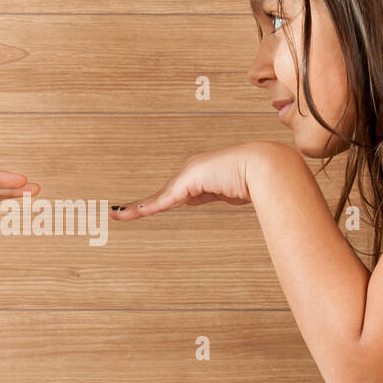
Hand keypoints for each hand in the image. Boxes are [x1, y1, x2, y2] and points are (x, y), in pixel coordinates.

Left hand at [109, 142, 275, 219]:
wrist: (264, 167)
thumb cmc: (257, 178)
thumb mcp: (232, 190)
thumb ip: (218, 193)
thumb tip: (208, 199)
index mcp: (200, 173)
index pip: (174, 192)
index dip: (156, 202)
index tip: (142, 209)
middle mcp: (191, 171)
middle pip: (161, 195)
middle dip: (140, 206)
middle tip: (119, 214)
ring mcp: (189, 175)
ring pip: (158, 197)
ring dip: (137, 208)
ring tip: (118, 215)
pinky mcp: (189, 182)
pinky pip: (165, 200)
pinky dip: (148, 207)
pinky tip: (134, 214)